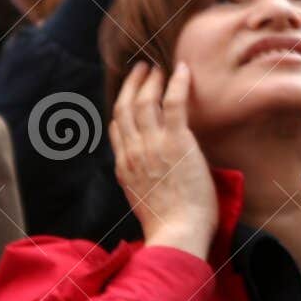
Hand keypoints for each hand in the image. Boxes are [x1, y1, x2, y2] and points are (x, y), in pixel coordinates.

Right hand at [111, 63, 218, 257]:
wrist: (178, 233)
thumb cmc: (168, 225)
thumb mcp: (141, 201)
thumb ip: (138, 181)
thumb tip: (142, 174)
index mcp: (125, 167)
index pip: (117, 129)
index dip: (122, 108)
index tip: (129, 96)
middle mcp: (134, 152)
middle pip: (126, 108)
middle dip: (132, 85)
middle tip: (141, 69)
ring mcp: (153, 145)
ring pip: (146, 101)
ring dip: (151, 80)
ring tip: (157, 67)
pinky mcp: (177, 142)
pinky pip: (174, 103)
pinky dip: (177, 83)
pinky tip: (183, 70)